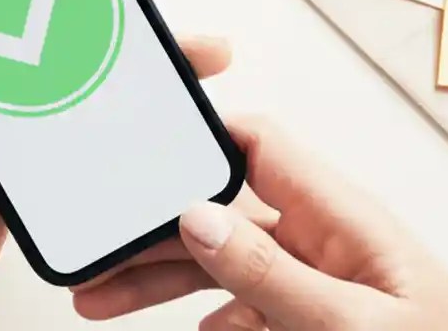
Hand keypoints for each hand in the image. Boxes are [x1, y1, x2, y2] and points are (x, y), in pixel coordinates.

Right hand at [73, 116, 447, 330]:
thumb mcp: (352, 325)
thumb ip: (272, 275)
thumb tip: (199, 218)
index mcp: (342, 216)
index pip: (256, 144)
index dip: (195, 135)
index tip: (133, 145)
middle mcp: (327, 239)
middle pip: (221, 212)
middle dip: (154, 229)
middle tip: (95, 252)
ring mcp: (321, 281)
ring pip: (223, 264)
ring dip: (163, 279)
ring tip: (103, 298)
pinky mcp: (318, 319)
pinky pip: (249, 306)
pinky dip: (212, 317)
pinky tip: (192, 330)